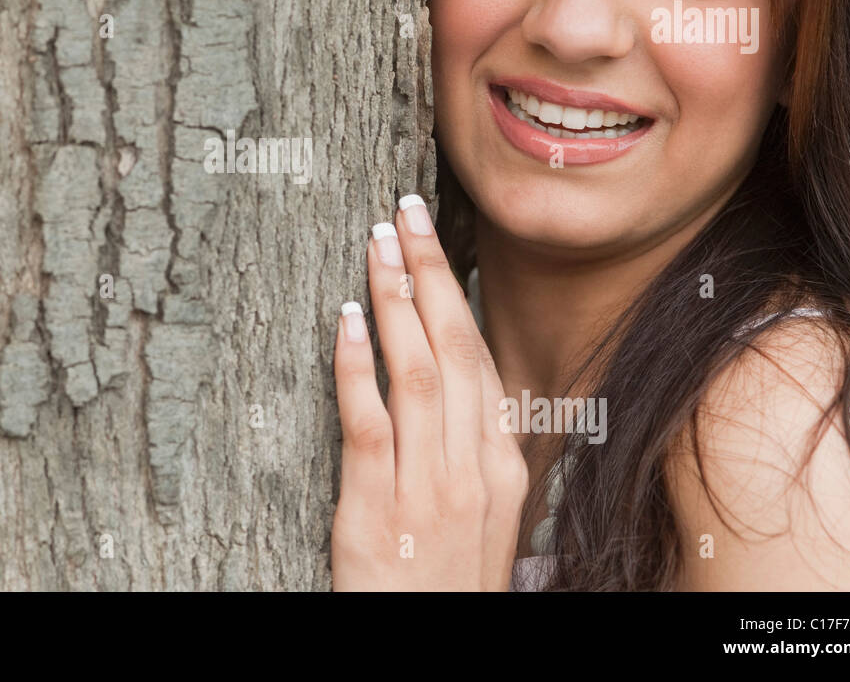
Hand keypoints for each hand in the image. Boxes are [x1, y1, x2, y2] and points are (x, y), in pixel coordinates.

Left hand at [330, 195, 527, 590]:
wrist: (435, 647)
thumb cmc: (449, 580)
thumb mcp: (483, 512)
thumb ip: (472, 447)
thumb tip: (460, 384)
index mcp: (502, 462)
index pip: (480, 356)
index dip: (453, 292)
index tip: (431, 239)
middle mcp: (475, 467)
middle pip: (454, 347)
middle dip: (429, 272)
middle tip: (403, 210)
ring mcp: (430, 489)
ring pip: (418, 373)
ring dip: (395, 300)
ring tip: (376, 244)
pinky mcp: (379, 512)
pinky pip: (370, 424)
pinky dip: (358, 366)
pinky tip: (347, 320)